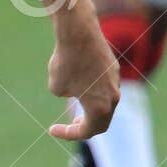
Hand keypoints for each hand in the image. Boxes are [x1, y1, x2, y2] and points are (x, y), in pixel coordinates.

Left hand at [47, 16, 119, 141]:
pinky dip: (94, 92)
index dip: (68, 134)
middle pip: (101, 122)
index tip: (51, 129)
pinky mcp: (113, 67)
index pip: (86, 131)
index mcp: (100, 108)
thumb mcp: (57, 87)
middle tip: (71, 125)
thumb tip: (74, 89)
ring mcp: (115, 81)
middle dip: (85, 126)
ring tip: (78, 106)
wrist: (79, 32)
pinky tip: (80, 84)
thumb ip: (67, 95)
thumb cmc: (66, 61)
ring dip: (92, 109)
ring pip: (105, 103)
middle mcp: (113, 96)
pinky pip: (105, 86)